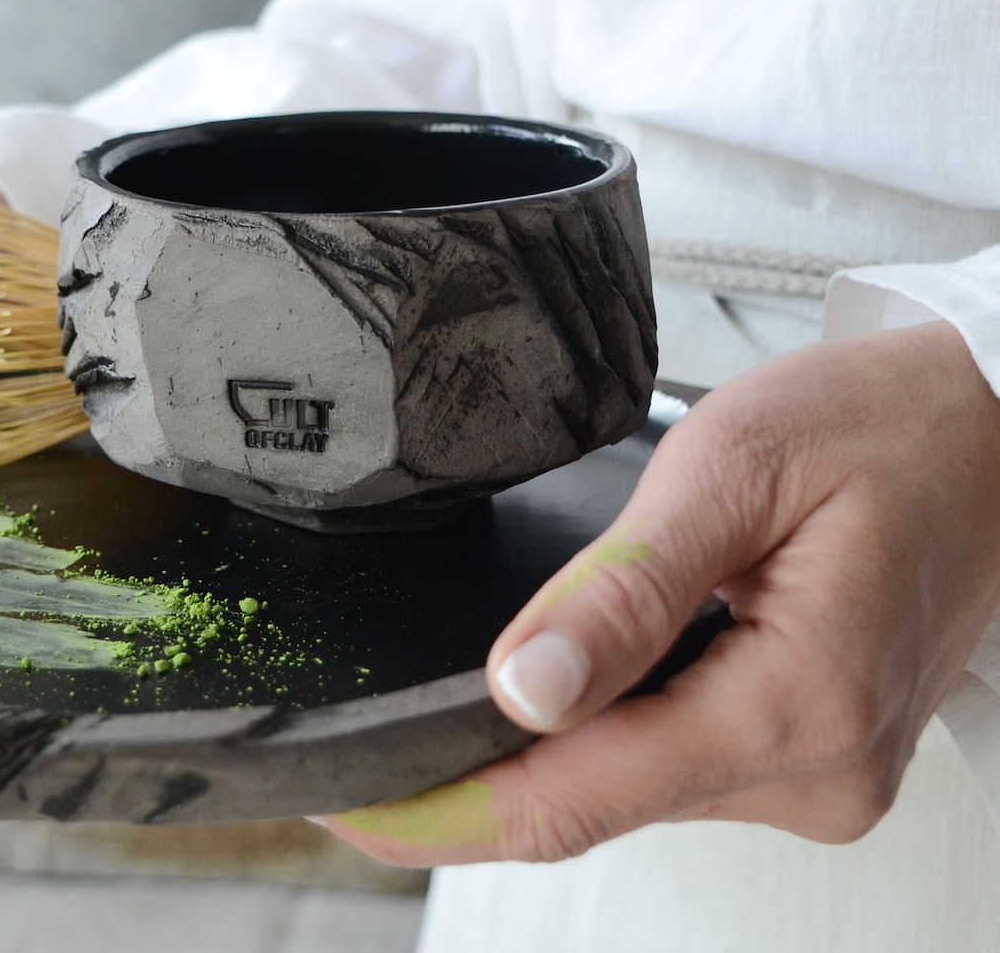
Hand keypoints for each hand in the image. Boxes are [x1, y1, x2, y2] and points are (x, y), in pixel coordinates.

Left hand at [322, 321, 999, 865]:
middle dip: (472, 784)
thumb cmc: (891, 424)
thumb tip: (521, 687)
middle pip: (592, 805)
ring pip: (630, 792)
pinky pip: (675, 770)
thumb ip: (622, 590)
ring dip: (540, 756)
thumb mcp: (735, 468)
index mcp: (797, 704)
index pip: (573, 800)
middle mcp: (817, 773)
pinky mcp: (815, 761)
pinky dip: (605, 739)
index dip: (441, 814)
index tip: (348, 802)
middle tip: (368, 746)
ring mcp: (822, 778)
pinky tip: (568, 688)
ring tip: (466, 698)